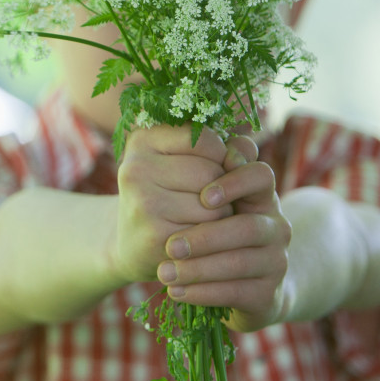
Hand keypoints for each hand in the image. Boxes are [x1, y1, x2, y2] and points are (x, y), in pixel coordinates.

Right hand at [109, 126, 257, 286]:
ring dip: (220, 215)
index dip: (219, 155)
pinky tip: (194, 237)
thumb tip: (243, 153)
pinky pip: (207, 233)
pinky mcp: (154, 235)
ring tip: (199, 217)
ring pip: (214, 206)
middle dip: (221, 188)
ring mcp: (142, 202)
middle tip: (203, 198)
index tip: (208, 167)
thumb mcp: (190, 160)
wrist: (135, 241)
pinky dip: (211, 237)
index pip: (203, 139)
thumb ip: (226, 148)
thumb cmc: (172, 193)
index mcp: (143, 140)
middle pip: (210, 173)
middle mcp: (136, 168)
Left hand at [156, 147, 293, 331]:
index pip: (261, 177)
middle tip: (170, 246)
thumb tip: (194, 140)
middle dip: (206, 237)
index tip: (203, 196)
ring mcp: (276, 262)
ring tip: (165, 274)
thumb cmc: (215, 234)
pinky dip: (204, 293)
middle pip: (249, 228)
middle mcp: (277, 227)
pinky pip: (237, 293)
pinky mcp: (268, 295)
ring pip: (240, 263)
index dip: (236, 182)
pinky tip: (177, 293)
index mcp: (262, 197)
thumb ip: (202, 170)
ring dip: (199, 269)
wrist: (242, 286)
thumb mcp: (210, 203)